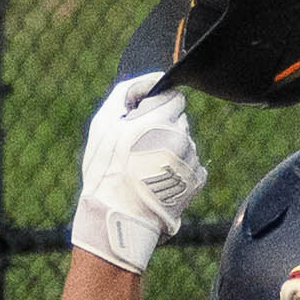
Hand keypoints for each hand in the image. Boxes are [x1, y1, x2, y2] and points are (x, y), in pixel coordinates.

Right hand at [71, 79, 205, 275]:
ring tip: (149, 169)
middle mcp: (177, 137)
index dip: (158, 106)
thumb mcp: (104, 124)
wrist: (116, 218)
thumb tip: (150, 81)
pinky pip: (194, 164)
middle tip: (143, 149)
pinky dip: (180, 170)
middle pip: (181, 119)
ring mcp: (189, 159)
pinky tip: (161, 181)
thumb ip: (126, 94)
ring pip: (187, 142)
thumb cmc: (105, 171)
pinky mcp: (196, 179)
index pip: (174, 97)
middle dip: (165, 127)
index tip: (144, 120)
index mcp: (155, 120)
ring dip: (172, 149)